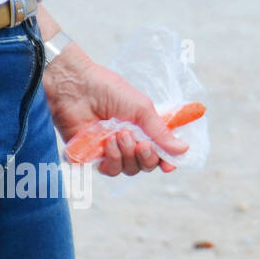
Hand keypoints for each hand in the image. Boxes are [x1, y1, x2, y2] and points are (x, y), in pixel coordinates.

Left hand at [42, 43, 187, 176]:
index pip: (160, 153)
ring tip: (119, 136)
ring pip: (126, 169)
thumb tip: (183, 150)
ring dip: (126, 155)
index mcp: (144, 130)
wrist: (76, 88)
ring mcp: (109, 151)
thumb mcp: (143, 109)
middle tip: (141, 144)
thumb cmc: (110, 91)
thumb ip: (161, 132)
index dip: (166, 161)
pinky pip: (106, 170)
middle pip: (145, 165)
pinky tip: (106, 142)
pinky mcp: (90, 156)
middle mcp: (128, 143)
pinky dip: (110, 159)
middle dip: (146, 157)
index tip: (169, 165)